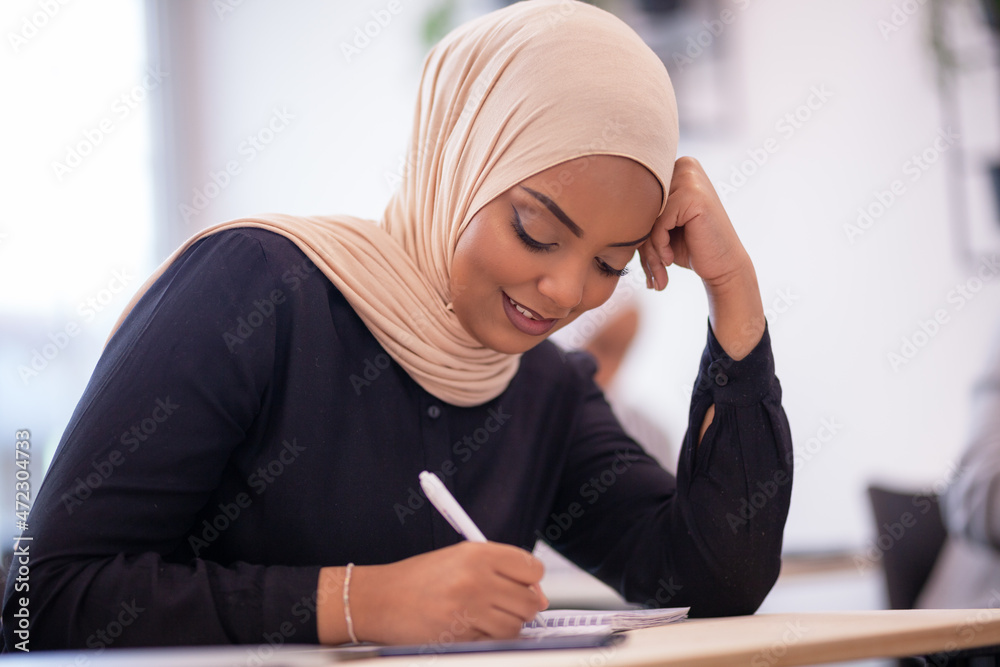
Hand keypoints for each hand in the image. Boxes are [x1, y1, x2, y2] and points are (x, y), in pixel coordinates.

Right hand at [317, 542, 547, 644]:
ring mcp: (468, 609)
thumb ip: (500, 570)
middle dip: (522, 606)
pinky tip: (469, 628)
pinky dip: (488, 639)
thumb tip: (538, 595)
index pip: (532, 568)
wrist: (379, 599)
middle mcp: (476, 579)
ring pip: (515, 626)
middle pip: (529, 601)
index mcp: (478, 554)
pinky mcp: (460, 637)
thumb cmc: (418, 579)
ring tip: (483, 617)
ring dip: (506, 625)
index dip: (531, 579)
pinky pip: (494, 642)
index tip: (524, 584)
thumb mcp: (459, 558)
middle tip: (504, 604)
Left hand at [639, 156, 748, 290]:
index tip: (641, 257)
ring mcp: (690, 177)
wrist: (723, 266)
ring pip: (648, 215)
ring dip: (648, 247)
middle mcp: (684, 165)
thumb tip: (607, 204)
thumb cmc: (688, 246)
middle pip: (642, 204)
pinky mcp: (693, 195)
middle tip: (648, 269)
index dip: (634, 228)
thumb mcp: (660, 225)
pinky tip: (669, 257)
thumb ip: (639, 210)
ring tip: (658, 268)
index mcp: (675, 166)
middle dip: (640, 240)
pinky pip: (658, 222)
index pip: (637, 195)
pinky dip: (660, 244)